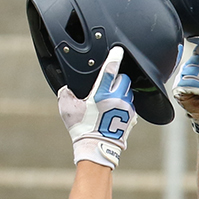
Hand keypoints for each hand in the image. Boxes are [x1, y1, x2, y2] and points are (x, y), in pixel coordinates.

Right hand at [58, 45, 134, 168]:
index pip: (110, 70)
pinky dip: (124, 104)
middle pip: (124, 79)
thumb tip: (66, 88)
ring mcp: (127, 108)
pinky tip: (115, 112)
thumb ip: (65, 94)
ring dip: (121, 92)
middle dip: (117, 79)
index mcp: (101, 94)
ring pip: (128, 92)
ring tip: (110, 101)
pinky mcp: (133, 117)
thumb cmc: (82, 129)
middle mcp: (117, 99)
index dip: (115, 57)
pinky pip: (131, 104)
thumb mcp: (67, 110)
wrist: (96, 149)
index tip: (118, 50)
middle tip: (107, 86)